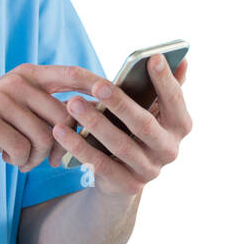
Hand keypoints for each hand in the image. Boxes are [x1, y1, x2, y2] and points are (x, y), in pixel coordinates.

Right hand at [0, 64, 110, 175]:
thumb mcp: (18, 111)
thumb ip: (48, 108)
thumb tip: (93, 122)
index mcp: (26, 74)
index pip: (72, 74)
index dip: (98, 84)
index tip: (117, 98)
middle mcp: (15, 80)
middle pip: (64, 117)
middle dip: (61, 146)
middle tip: (46, 160)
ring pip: (45, 137)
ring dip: (37, 158)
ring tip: (22, 159)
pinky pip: (23, 149)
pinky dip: (19, 161)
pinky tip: (6, 159)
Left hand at [51, 55, 190, 195]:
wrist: (125, 173)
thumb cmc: (138, 128)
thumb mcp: (153, 110)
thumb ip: (167, 87)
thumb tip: (183, 59)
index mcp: (180, 126)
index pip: (175, 100)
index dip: (165, 80)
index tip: (153, 57)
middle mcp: (169, 150)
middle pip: (144, 125)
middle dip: (120, 104)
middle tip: (97, 85)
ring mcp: (149, 170)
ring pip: (120, 145)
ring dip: (95, 123)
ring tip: (73, 104)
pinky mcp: (127, 185)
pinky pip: (100, 164)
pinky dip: (79, 147)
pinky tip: (61, 130)